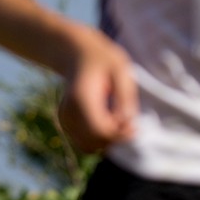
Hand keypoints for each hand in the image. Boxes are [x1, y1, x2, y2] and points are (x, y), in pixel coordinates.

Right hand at [58, 32, 137, 152]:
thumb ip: (125, 95)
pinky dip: (99, 139)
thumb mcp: (120, 69)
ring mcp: (64, 118)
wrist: (74, 52)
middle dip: (116, 139)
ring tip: (118, 121)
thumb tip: (128, 122)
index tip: (134, 125)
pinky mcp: (65, 122)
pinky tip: (107, 121)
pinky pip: (84, 142)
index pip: (100, 131)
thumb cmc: (101, 59)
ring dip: (107, 141)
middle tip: (130, 123)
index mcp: (81, 98)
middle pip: (94, 143)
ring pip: (88, 146)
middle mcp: (68, 112)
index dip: (121, 134)